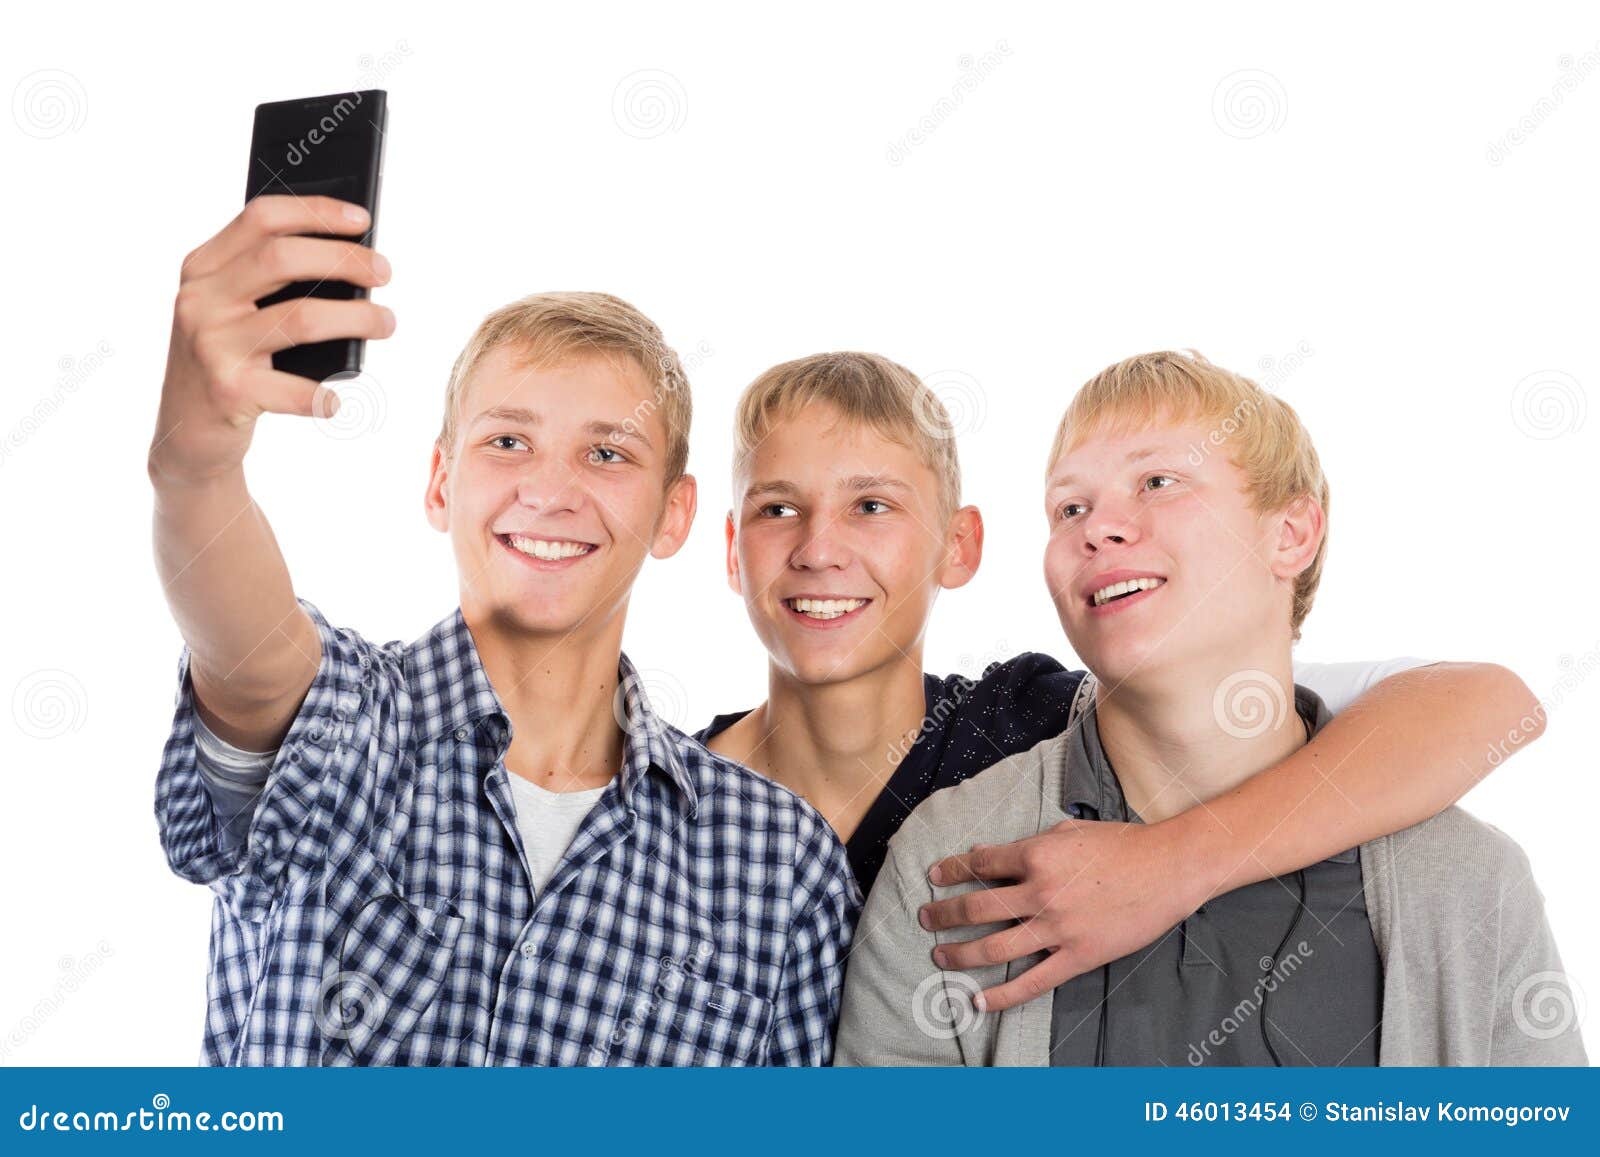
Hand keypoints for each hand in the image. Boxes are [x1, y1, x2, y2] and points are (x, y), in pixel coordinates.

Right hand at [149, 194, 394, 484]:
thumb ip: (268, 282)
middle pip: (282, 258)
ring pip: (300, 318)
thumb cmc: (226, 362)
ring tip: (386, 322)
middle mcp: (200, 300)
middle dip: (345, 259)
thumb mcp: (231, 311)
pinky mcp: (228, 391)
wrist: (184, 433)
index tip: (362, 219)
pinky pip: (294, 390)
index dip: (315, 211)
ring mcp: (211, 345)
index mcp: (203, 269)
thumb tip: (351, 260)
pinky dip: (323, 395)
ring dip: (356, 318)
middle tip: (384, 272)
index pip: (261, 218)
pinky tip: (336, 400)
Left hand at [918, 816, 1210, 1011]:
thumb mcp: (1069, 833)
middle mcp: (1039, 892)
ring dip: (959, 953)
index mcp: (1036, 856)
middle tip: (925, 918)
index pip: (980, 864)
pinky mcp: (1077, 956)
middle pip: (976, 908)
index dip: (952, 870)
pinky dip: (1002, 995)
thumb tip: (989, 853)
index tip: (934, 876)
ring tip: (939, 955)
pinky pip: (1031, 982)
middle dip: (943, 914)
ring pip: (994, 948)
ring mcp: (1057, 928)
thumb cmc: (1122, 844)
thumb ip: (1029, 844)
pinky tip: (978, 1000)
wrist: (1169, 868)